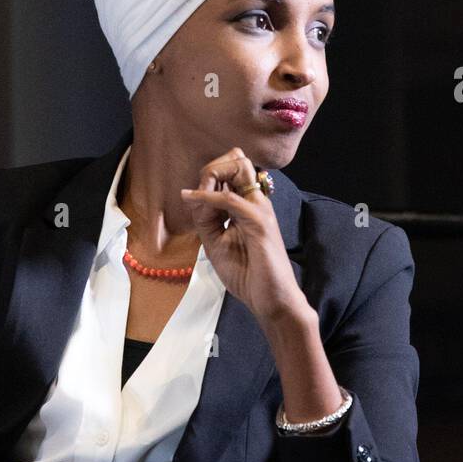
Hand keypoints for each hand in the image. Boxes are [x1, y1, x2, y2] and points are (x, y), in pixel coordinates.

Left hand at [180, 147, 308, 326]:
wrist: (271, 301)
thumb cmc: (248, 274)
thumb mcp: (217, 242)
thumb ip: (206, 219)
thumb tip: (191, 197)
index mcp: (249, 205)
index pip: (233, 170)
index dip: (211, 175)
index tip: (193, 196)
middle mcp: (257, 201)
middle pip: (238, 160)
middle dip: (212, 168)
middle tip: (195, 191)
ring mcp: (260, 209)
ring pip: (238, 169)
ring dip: (211, 175)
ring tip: (193, 195)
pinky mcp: (260, 223)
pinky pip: (230, 198)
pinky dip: (208, 195)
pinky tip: (192, 199)